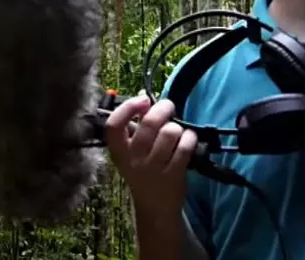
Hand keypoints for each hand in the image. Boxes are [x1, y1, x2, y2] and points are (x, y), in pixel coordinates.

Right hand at [105, 95, 197, 219]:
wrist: (155, 208)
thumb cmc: (144, 171)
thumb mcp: (131, 153)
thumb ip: (135, 127)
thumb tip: (145, 98)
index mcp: (119, 152)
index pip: (114, 125)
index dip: (128, 107)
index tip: (143, 100)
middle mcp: (133, 160)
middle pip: (150, 123)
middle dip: (163, 108)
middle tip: (168, 108)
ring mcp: (153, 169)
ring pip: (170, 132)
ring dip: (178, 127)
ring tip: (177, 132)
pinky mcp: (173, 175)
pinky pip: (185, 146)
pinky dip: (190, 138)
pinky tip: (188, 140)